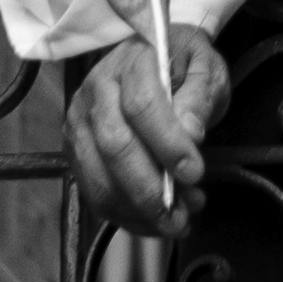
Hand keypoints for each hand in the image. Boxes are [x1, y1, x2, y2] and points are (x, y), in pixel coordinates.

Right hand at [62, 27, 225, 241]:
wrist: (155, 59)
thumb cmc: (184, 65)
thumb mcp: (206, 69)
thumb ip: (199, 97)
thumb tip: (190, 134)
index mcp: (131, 62)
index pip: (142, 106)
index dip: (168, 144)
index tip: (195, 172)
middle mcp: (96, 90)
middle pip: (114, 147)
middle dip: (150, 190)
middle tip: (183, 216)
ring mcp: (80, 122)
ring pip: (99, 177)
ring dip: (139, 211)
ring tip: (176, 222)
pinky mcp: (76, 151)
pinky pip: (94, 193)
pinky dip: (125, 216)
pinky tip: (154, 221)